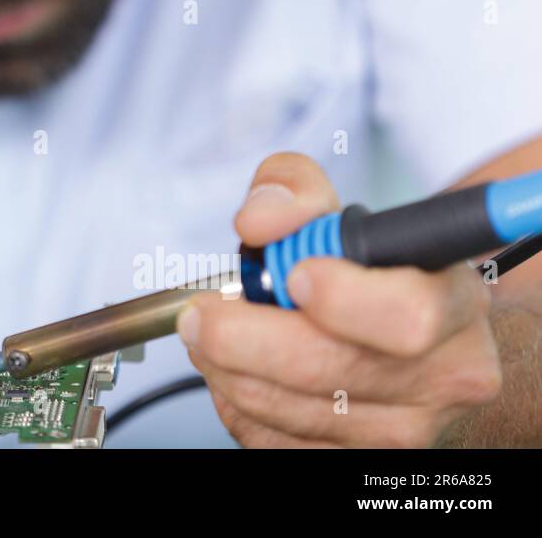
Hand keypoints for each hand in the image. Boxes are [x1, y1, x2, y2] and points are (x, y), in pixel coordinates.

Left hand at [176, 153, 501, 446]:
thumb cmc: (369, 274)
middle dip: (241, 338)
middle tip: (199, 313)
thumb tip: (259, 220)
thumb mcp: (339, 211)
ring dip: (226, 369)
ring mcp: (402, 432)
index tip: (293, 277)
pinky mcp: (355, 462)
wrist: (412, 348)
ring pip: (290, 411)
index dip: (340, 298)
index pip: (407, 316)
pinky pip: (272, 440)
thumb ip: (292, 190)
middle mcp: (441, 378)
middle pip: (329, 371)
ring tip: (208, 333)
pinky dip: (235, 402)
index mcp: (451, 303)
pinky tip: (236, 370)